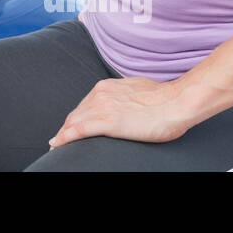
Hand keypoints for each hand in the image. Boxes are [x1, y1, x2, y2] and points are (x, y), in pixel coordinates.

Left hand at [48, 77, 193, 147]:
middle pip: (76, 113)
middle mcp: (100, 94)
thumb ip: (124, 95)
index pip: (84, 105)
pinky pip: (79, 130)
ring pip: (74, 122)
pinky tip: (58, 145)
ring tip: (55, 146)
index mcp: (107, 87)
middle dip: (66, 127)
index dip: (75, 117)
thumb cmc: (164, 99)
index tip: (69, 126)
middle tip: (58, 140)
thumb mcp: (137, 90)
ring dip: (62, 134)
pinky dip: (66, 138)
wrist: (176, 102)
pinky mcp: (107, 122)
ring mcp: (102, 107)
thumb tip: (126, 103)